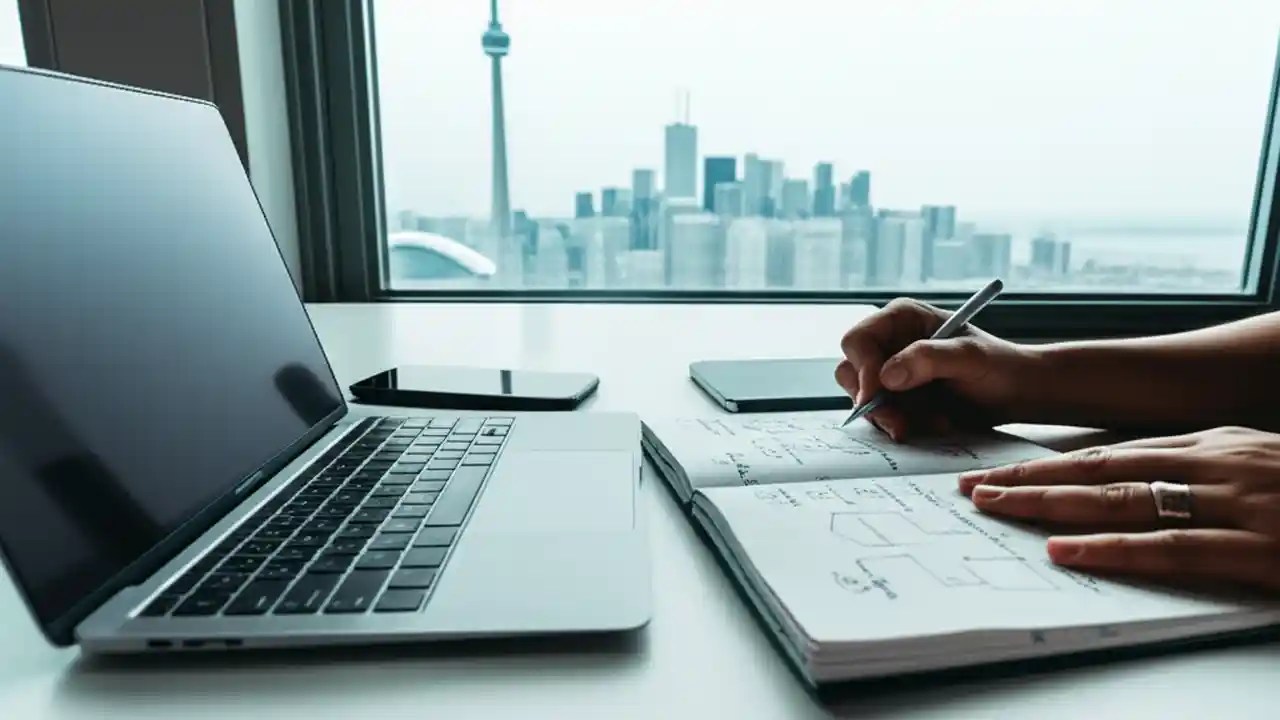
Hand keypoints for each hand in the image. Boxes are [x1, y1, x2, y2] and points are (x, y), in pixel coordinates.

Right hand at [835, 298, 1037, 439]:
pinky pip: (883, 417)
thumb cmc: (1000, 365)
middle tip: (903, 424)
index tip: (876, 397)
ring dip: (896, 418)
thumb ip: (929, 359)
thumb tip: (886, 375)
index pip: (858, 341)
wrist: (1017, 393)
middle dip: (876, 403)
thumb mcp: (969, 357)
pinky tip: (937, 424)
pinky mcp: (898, 399)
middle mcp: (889, 343)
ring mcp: (892, 373)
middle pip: (852, 373)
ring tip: (937, 422)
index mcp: (901, 319)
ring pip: (865, 401)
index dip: (862, 369)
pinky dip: (906, 426)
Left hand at [959, 426, 1279, 592]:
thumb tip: (1129, 482)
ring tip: (996, 510)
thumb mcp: (1256, 465)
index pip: (1110, 450)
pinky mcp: (1256, 545)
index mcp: (1212, 442)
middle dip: (1029, 477)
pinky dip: (1110, 549)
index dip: (1048, 461)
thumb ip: (1197, 469)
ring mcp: (1235, 500)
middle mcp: (1215, 461)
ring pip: (1121, 498)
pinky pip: (1168, 545)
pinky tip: (1065, 551)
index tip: (998, 471)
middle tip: (971, 488)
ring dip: (1050, 505)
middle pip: (1099, 466)